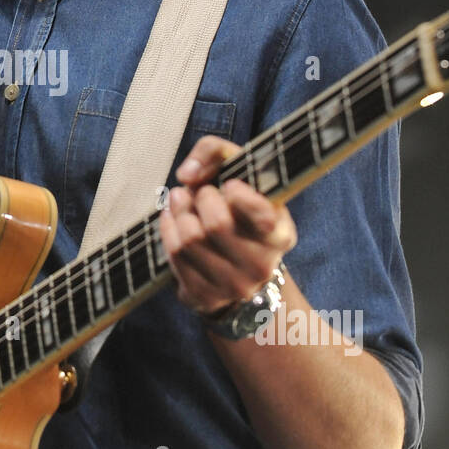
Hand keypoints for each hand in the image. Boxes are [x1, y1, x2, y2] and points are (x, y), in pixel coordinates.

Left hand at [159, 136, 296, 315]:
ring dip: (179, 211)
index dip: (240, 196)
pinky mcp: (204, 297)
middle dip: (201, 198)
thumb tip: (187, 174)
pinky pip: (174, 255)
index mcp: (280, 235)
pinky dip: (167, 229)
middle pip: (217, 224)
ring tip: (181, 199)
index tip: (228, 185)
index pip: (262, 217)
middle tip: (199, 191)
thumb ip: (216, 152)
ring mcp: (232, 286)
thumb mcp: (241, 173)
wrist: (235, 264)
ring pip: (190, 240)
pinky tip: (172, 219)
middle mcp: (262, 265)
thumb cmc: (238, 208)